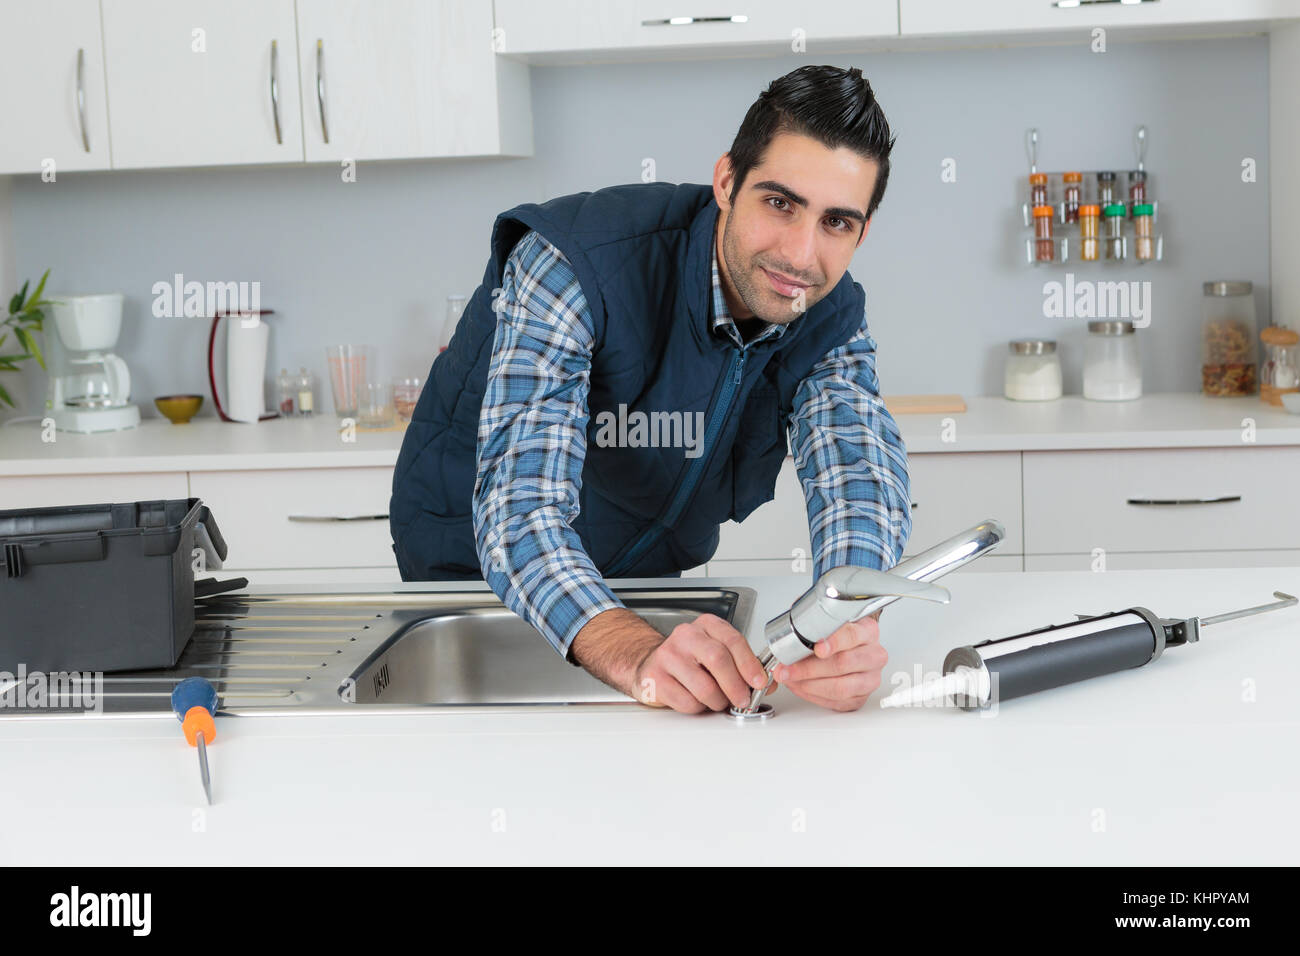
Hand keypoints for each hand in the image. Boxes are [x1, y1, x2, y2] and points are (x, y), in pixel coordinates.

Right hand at [632, 613, 768, 713]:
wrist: (651, 663)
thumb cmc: (689, 659)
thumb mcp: (717, 652)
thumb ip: (743, 665)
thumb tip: (767, 683)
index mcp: (706, 625)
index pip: (733, 640)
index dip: (750, 664)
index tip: (759, 682)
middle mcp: (686, 636)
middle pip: (718, 660)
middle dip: (736, 686)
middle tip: (742, 700)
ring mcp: (669, 656)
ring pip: (704, 687)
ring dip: (717, 701)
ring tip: (717, 700)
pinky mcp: (656, 678)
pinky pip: (687, 702)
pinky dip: (698, 708)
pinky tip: (696, 700)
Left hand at [769, 615, 887, 711]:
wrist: (846, 649)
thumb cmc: (835, 636)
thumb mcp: (828, 621)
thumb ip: (815, 623)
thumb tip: (795, 631)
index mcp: (868, 631)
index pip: (852, 635)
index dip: (833, 642)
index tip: (818, 648)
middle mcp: (874, 655)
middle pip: (843, 663)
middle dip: (809, 668)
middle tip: (788, 668)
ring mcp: (870, 678)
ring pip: (841, 687)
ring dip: (809, 684)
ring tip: (791, 679)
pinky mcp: (861, 697)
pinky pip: (837, 701)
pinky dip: (813, 695)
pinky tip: (800, 686)